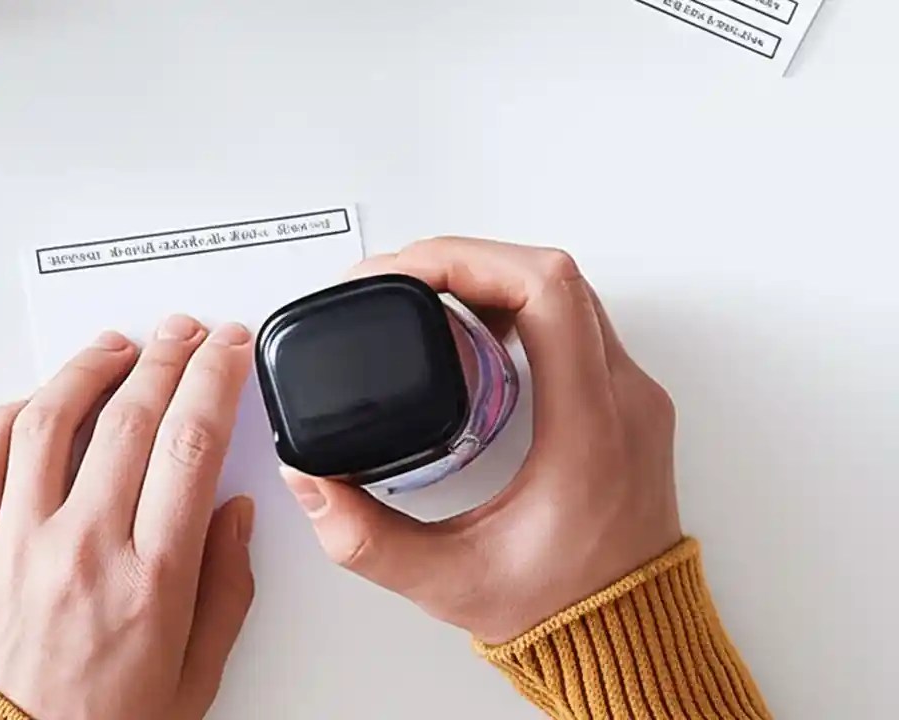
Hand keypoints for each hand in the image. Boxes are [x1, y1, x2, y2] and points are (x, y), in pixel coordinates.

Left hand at [0, 316, 256, 719]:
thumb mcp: (197, 671)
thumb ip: (226, 585)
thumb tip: (233, 511)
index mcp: (153, 578)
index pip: (192, 444)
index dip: (216, 378)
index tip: (229, 348)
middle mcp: (84, 549)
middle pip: (132, 418)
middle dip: (168, 356)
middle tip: (186, 331)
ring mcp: (19, 544)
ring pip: (51, 421)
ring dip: (89, 368)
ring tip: (116, 347)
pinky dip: (8, 416)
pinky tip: (39, 402)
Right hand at [281, 237, 681, 643]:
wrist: (631, 638)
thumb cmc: (566, 611)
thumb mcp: (449, 583)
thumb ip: (366, 539)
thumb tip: (310, 483)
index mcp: (589, 430)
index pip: (543, 293)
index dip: (465, 262)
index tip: (405, 273)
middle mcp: (622, 399)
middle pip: (552, 274)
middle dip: (464, 259)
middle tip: (399, 277)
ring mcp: (631, 394)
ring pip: (567, 288)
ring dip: (492, 274)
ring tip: (426, 290)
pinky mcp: (623, 400)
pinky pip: (574, 317)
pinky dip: (516, 301)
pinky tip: (471, 323)